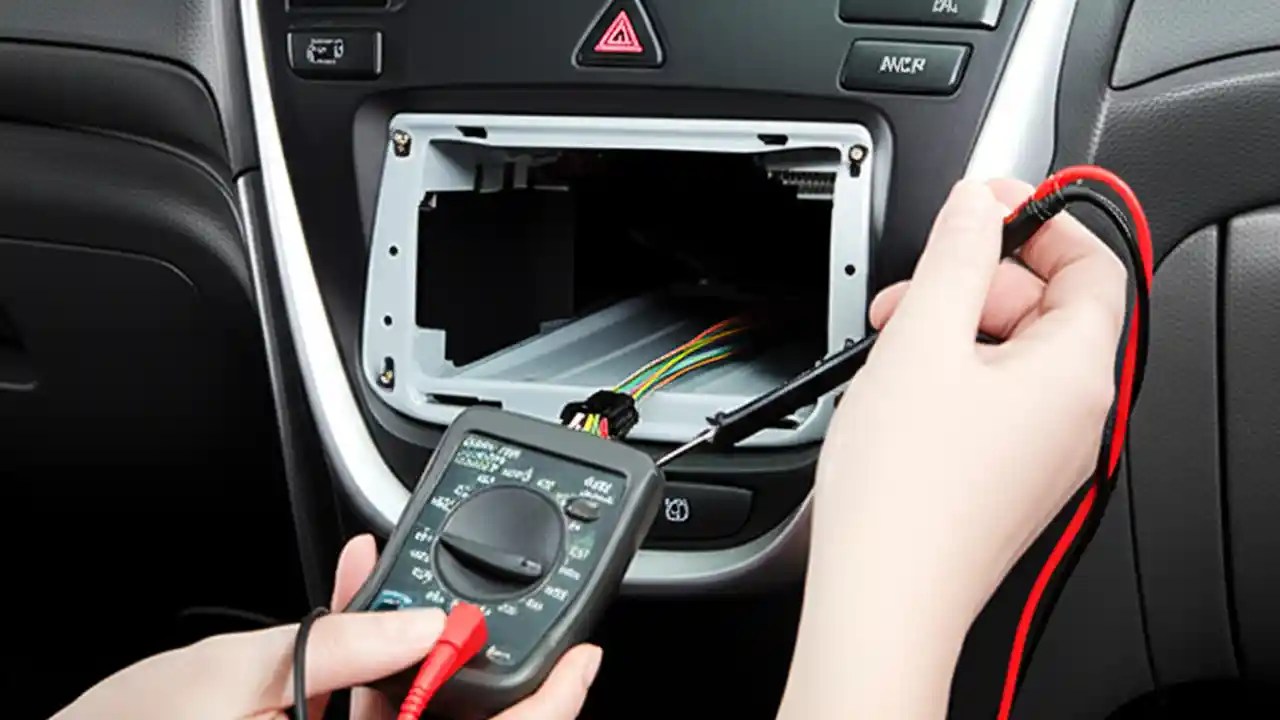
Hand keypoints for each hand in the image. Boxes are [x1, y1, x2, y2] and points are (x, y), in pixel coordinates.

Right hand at [51, 534, 601, 719]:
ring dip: (414, 632)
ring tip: (419, 572)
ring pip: (405, 702)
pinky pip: (353, 695)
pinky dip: (361, 642)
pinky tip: (358, 585)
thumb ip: (340, 646)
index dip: (549, 708)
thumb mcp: (235, 678)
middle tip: (498, 601)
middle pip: (454, 719)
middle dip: (476, 653)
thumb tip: (419, 620)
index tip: (581, 661)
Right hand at [778, 178, 1125, 719]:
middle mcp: (1075, 415)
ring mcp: (1042, 451)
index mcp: (1075, 373)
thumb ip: (955, 255)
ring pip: (1011, 353)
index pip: (1092, 265)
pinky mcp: (1006, 476)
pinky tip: (897, 390)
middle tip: (912, 290)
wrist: (882, 595)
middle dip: (975, 282)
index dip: (1039, 222)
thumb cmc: (905, 490)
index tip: (985, 205)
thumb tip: (977, 204)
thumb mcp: (922, 338)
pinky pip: (993, 399)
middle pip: (1046, 307)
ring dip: (951, 328)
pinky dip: (948, 375)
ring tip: (891, 346)